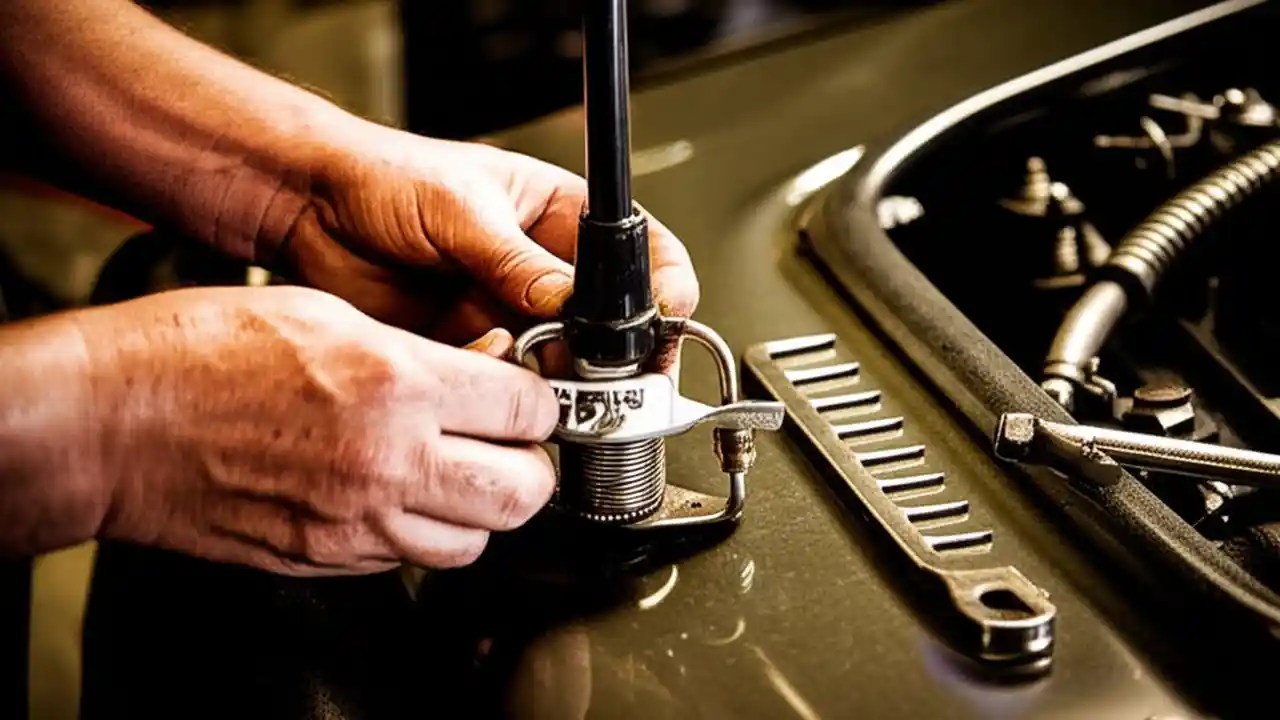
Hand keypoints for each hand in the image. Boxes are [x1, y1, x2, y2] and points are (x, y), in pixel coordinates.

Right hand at [78, 285, 559, 575]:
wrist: (111, 422)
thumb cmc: (199, 352)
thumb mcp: (327, 313)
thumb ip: (420, 349)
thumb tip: (482, 367)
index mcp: (397, 383)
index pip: (528, 409)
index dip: (539, 399)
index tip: (528, 394)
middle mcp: (387, 461)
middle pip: (523, 493)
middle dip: (531, 466)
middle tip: (512, 442)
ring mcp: (356, 521)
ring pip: (475, 542)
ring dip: (481, 508)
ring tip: (458, 472)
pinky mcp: (325, 558)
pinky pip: (408, 559)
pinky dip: (421, 533)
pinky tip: (397, 494)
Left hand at [279, 119, 699, 358]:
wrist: (309, 212)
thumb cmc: (384, 178)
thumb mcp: (459, 207)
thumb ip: (513, 259)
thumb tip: (565, 299)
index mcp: (556, 215)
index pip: (635, 249)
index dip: (661, 282)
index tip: (666, 312)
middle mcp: (541, 268)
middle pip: (610, 319)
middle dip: (617, 348)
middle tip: (613, 367)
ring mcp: (510, 310)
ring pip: (563, 359)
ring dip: (561, 373)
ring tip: (546, 369)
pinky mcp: (474, 347)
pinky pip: (508, 379)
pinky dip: (507, 386)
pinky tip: (492, 364)